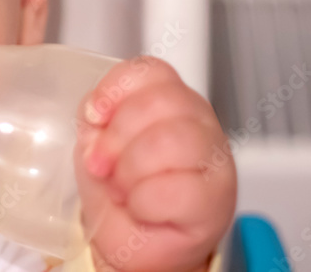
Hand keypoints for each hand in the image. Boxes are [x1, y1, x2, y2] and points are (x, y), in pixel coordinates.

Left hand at [75, 57, 235, 271]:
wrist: (133, 238)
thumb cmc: (119, 185)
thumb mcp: (97, 139)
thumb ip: (96, 117)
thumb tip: (96, 115)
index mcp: (168, 98)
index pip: (151, 71)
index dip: (116, 89)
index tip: (94, 116)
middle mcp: (197, 121)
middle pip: (161, 101)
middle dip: (116, 136)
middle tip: (100, 163)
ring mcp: (213, 159)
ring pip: (171, 140)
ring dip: (130, 170)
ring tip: (120, 188)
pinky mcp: (216, 200)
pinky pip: (175, 189)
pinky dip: (144, 201)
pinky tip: (140, 207)